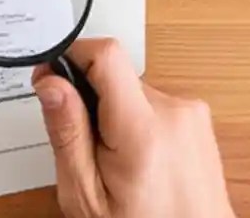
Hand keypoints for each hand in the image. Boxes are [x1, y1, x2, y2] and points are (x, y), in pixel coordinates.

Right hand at [32, 39, 234, 217]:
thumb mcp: (87, 195)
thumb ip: (68, 134)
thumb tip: (50, 83)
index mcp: (144, 129)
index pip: (105, 54)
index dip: (70, 56)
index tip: (52, 79)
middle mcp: (175, 111)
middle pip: (114, 75)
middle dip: (91, 102)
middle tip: (88, 149)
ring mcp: (192, 113)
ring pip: (132, 90)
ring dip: (115, 116)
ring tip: (118, 162)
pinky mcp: (199, 118)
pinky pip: (153, 104)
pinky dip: (138, 124)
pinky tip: (140, 159)